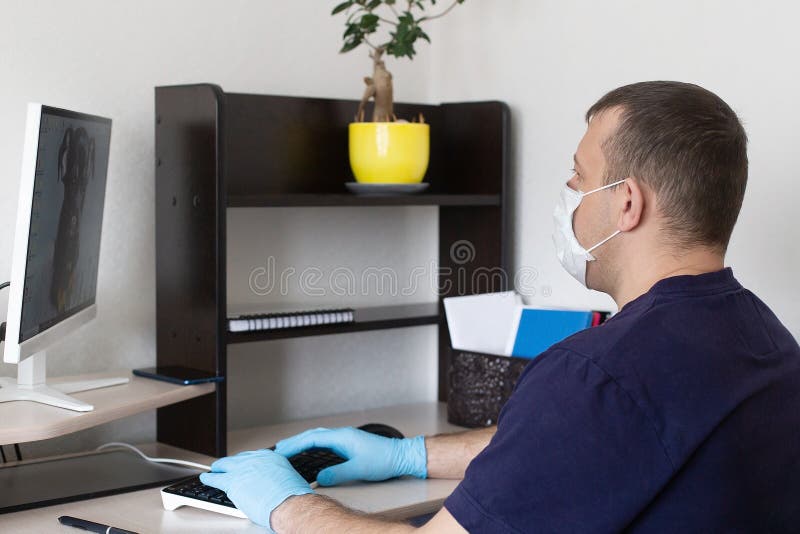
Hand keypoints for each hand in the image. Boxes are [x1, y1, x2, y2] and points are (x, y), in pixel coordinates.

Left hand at [200, 449, 313, 530]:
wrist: (289, 504)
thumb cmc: (292, 496)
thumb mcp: (290, 478)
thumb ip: (278, 477)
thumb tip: (274, 483)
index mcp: (270, 457)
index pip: (253, 457)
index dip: (247, 462)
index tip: (245, 465)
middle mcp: (255, 459)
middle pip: (238, 459)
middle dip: (232, 463)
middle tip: (227, 466)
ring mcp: (243, 469)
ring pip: (225, 465)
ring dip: (218, 468)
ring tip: (214, 469)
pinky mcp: (232, 481)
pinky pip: (216, 478)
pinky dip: (209, 478)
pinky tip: (205, 478)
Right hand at [274, 427, 426, 485]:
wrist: (401, 456)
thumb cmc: (383, 460)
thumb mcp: (359, 468)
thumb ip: (338, 473)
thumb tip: (319, 478)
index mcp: (342, 437)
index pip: (312, 438)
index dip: (294, 445)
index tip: (280, 452)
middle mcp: (342, 435)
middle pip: (312, 436)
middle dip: (294, 443)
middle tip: (277, 451)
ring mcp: (345, 439)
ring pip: (318, 439)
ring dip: (302, 444)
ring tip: (287, 452)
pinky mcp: (348, 445)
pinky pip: (324, 444)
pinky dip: (312, 448)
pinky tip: (308, 456)